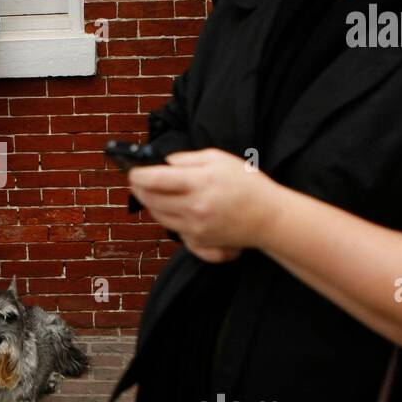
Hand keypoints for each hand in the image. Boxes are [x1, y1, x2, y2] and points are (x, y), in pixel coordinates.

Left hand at [127, 148, 282, 261]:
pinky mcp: (199, 242)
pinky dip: (166, 219)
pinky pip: (173, 231)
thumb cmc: (247, 184)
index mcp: (199, 184)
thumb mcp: (219, 159)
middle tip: (136, 182)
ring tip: (150, 193)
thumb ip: (187, 159)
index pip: (155, 180)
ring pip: (158, 217)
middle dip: (139, 190)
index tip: (132, 171)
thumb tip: (164, 163)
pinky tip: (169, 210)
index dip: (138, 175)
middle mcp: (195, 208)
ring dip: (150, 204)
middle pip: (151, 200)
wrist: (269, 218)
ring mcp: (196, 228)